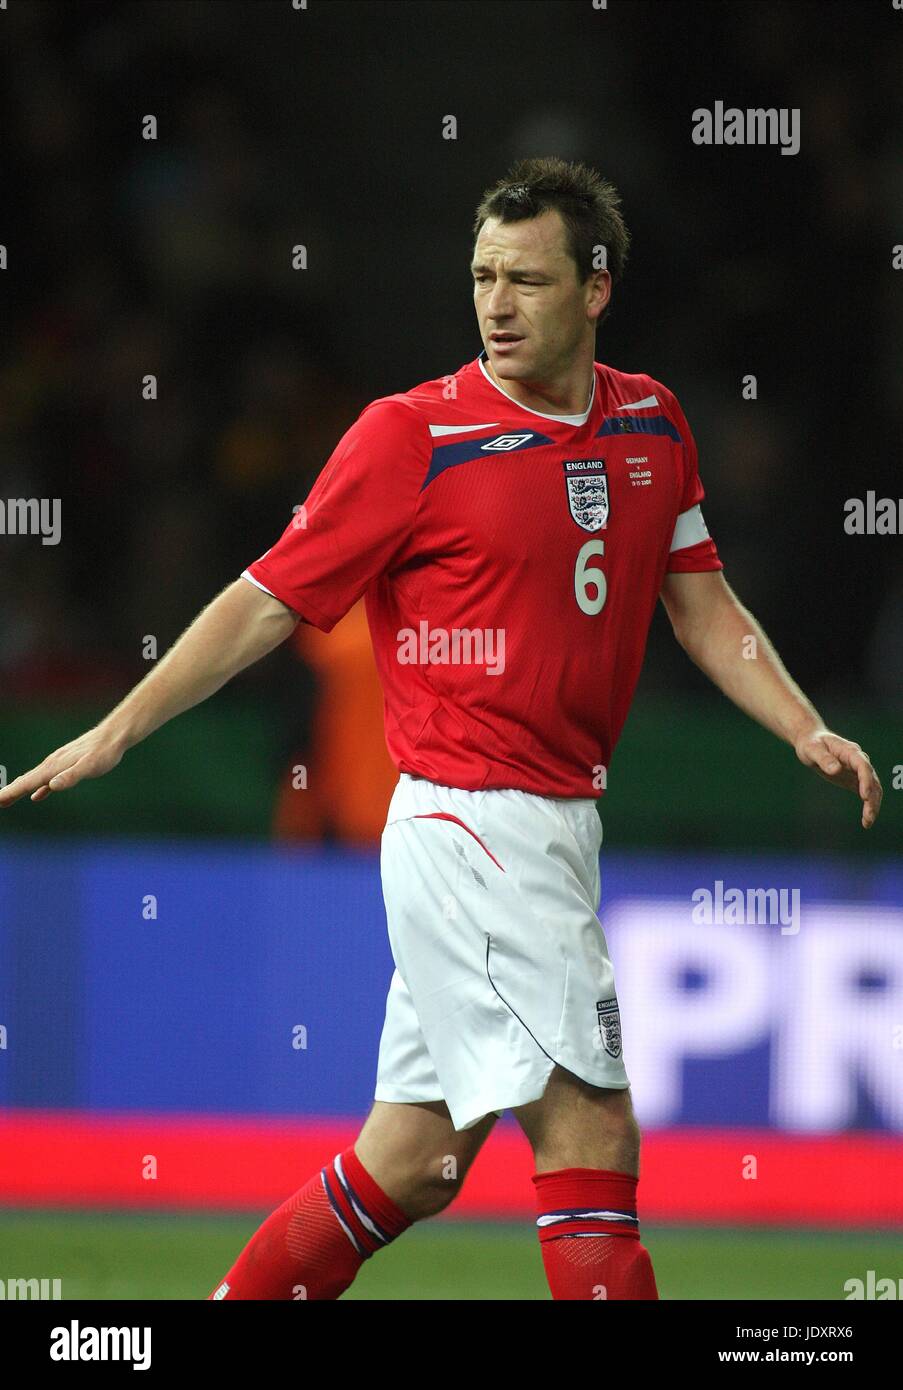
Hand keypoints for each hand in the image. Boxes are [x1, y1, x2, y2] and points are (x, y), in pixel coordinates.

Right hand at [0, 725, 125, 807]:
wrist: (113, 736)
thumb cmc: (103, 753)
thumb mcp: (89, 767)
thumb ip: (71, 776)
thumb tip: (52, 785)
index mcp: (54, 767)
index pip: (28, 783)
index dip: (12, 792)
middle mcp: (52, 765)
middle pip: (26, 781)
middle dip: (10, 792)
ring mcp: (58, 764)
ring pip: (34, 779)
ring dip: (20, 789)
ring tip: (7, 799)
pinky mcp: (67, 765)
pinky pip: (48, 780)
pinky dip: (39, 788)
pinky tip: (37, 796)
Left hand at [794, 728, 882, 828]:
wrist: (812, 741)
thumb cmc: (811, 744)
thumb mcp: (812, 750)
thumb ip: (823, 758)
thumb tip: (836, 769)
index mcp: (849, 751)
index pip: (863, 765)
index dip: (865, 780)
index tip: (864, 796)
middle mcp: (859, 760)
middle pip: (872, 780)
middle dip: (872, 798)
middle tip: (868, 816)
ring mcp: (858, 771)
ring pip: (873, 788)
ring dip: (873, 805)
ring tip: (867, 823)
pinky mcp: (855, 779)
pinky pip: (867, 793)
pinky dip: (869, 805)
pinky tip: (866, 820)